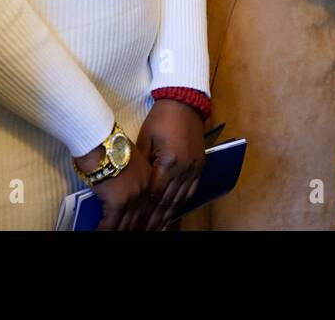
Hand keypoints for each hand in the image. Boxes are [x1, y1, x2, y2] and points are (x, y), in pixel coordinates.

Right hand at [74, 138, 151, 231]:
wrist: (100, 141)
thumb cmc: (109, 147)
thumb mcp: (127, 161)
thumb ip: (130, 178)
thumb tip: (122, 190)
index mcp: (149, 179)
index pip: (147, 207)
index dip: (141, 221)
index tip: (138, 227)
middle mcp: (145, 190)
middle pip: (139, 218)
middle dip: (131, 228)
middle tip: (125, 232)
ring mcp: (133, 196)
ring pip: (126, 224)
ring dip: (117, 230)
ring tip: (107, 234)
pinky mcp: (118, 202)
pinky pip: (111, 223)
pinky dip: (104, 229)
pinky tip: (97, 232)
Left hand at [135, 99, 206, 229]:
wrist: (185, 102)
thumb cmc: (161, 119)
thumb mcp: (144, 140)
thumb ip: (141, 166)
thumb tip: (134, 188)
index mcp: (169, 161)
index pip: (154, 195)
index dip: (145, 212)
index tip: (136, 224)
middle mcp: (184, 168)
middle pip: (167, 201)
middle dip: (155, 219)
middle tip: (144, 232)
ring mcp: (195, 167)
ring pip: (180, 198)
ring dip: (168, 215)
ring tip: (157, 228)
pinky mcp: (200, 164)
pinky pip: (192, 190)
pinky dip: (182, 203)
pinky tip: (174, 212)